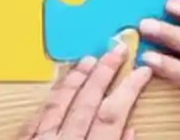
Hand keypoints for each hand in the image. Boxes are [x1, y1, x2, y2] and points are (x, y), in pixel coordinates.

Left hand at [17, 45, 151, 139]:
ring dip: (76, 78)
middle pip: (87, 101)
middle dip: (104, 73)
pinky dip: (51, 97)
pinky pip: (37, 115)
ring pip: (60, 102)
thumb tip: (130, 130)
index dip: (129, 89)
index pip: (113, 114)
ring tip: (89, 59)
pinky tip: (57, 85)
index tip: (142, 70)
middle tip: (117, 50)